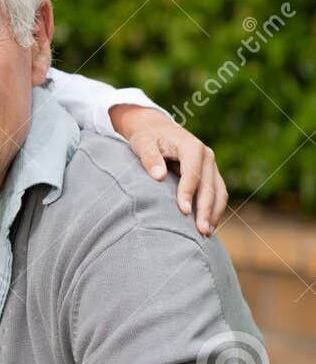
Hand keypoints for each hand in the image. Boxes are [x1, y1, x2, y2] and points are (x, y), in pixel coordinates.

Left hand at [109, 105, 227, 235]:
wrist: (157, 129)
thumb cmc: (148, 137)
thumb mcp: (143, 143)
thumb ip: (150, 158)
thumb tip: (158, 176)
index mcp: (191, 146)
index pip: (192, 172)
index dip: (188, 192)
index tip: (183, 211)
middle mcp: (206, 155)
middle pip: (210, 185)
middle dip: (206, 208)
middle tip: (201, 231)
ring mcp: (211, 165)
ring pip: (219, 191)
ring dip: (214, 212)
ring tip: (206, 233)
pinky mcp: (210, 174)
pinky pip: (217, 193)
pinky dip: (215, 209)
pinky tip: (208, 225)